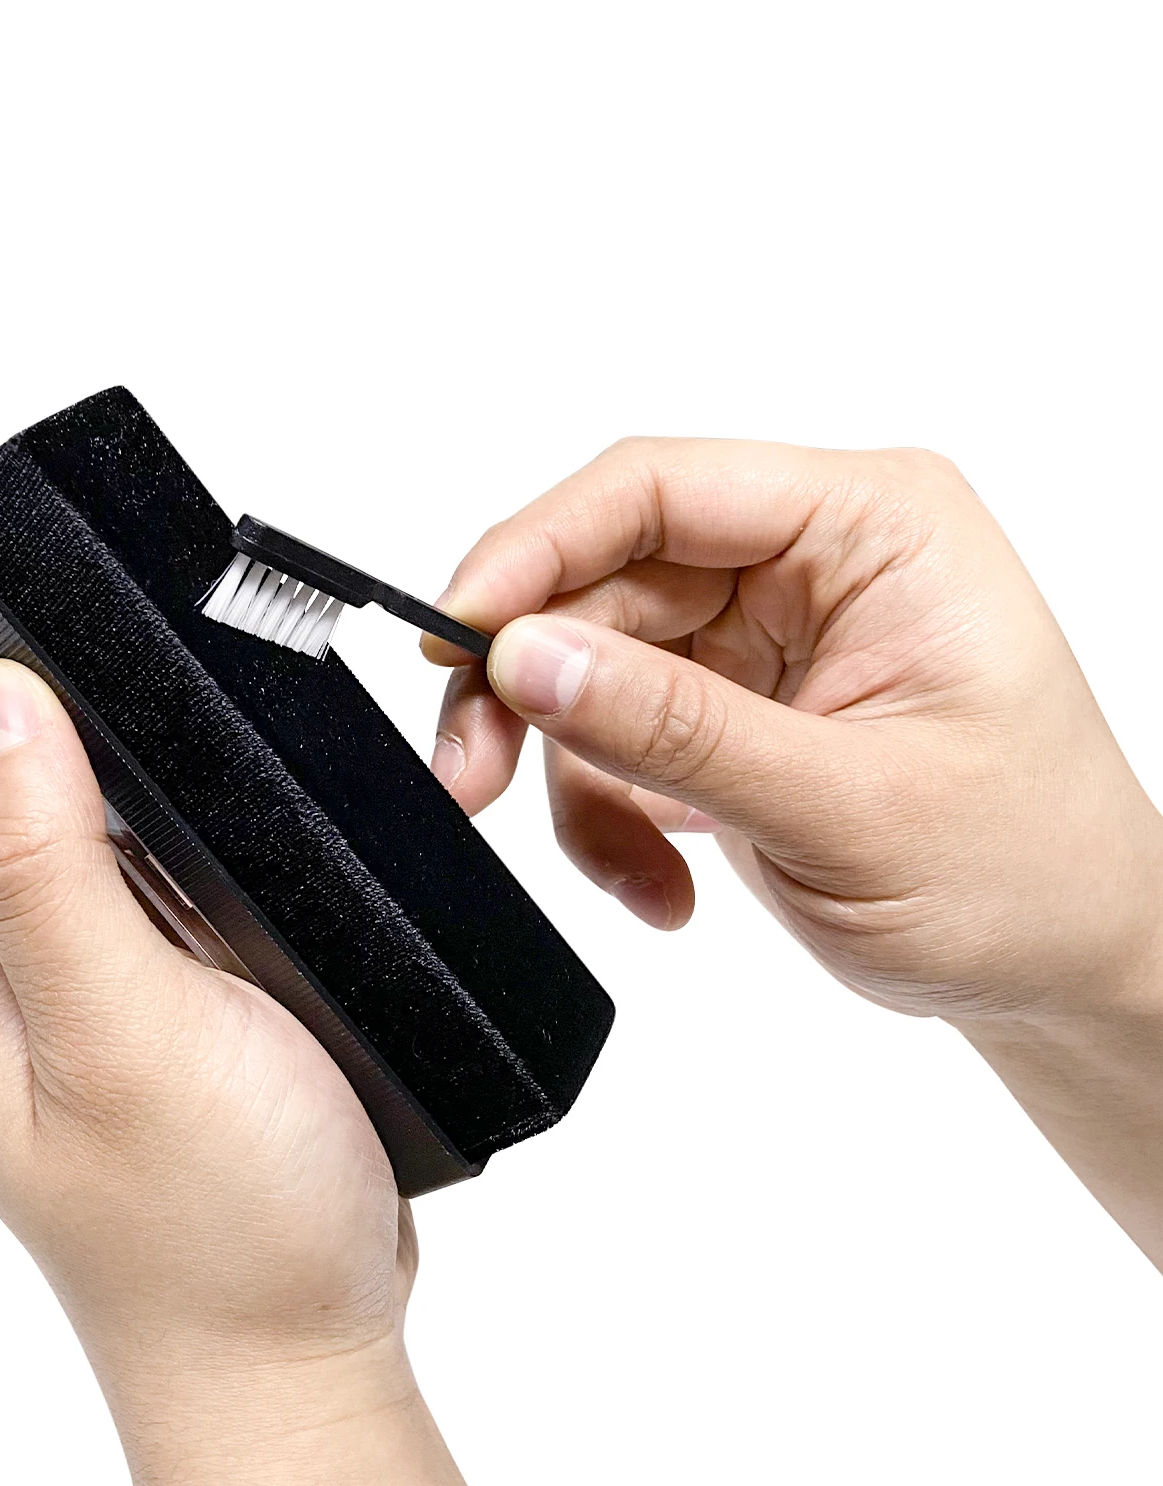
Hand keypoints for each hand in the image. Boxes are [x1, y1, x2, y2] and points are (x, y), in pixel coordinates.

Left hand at [0, 660, 535, 1485]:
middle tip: (239, 812)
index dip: (66, 699)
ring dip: (211, 818)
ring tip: (270, 872)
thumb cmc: (212, 1227)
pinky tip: (288, 897)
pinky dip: (245, 870)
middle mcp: (13, 960)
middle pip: (60, 777)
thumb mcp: (119, 1031)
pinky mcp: (175, 1000)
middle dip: (153, 759)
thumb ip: (44, 864)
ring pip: (145, 826)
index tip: (167, 694)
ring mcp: (99, 981)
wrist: (298, 1353)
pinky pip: (201, 884)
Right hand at [426, 441, 1162, 1266]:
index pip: (659, 488)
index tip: (447, 637)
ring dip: (573, 775)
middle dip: (528, 689)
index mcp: (872, 525)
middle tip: (470, 779)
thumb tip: (527, 658)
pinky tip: (660, 882)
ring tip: (625, 874)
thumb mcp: (846, 808)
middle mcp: (810, 558)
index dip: (534, 550)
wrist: (1065, 969)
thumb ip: (676, 731)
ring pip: (591, 665)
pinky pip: (615, 735)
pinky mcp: (731, 705)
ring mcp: (765, 634)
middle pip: (602, 579)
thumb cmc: (1023, 877)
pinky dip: (609, 814)